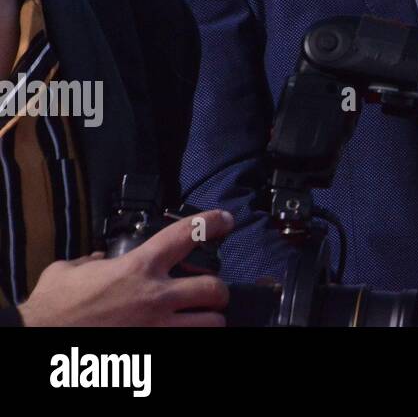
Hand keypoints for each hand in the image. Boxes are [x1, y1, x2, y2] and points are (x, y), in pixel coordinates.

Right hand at [18, 209, 233, 326]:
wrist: (37, 341)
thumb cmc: (52, 308)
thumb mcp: (69, 271)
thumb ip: (90, 261)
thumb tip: (98, 259)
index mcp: (138, 267)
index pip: (188, 234)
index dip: (212, 223)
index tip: (224, 221)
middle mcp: (156, 296)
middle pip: (215, 288)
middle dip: (217, 290)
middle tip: (209, 292)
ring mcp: (158, 328)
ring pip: (212, 323)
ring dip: (210, 319)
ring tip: (200, 318)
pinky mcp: (154, 351)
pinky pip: (191, 343)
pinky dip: (193, 337)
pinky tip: (184, 333)